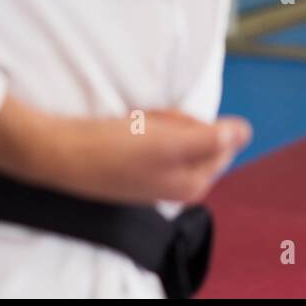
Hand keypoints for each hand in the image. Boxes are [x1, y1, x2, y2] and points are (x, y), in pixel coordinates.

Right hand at [55, 109, 251, 205]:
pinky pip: (154, 132)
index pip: (222, 139)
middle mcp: (180, 184)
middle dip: (176, 121)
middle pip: (200, 134)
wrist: (58, 151)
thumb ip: (211, 139)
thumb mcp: (168, 142)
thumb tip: (246, 132)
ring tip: (132, 124)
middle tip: (148, 124)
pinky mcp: (139, 163)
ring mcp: (158, 173)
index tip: (170, 126)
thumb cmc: (113, 148)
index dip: (196, 123)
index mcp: (194, 184)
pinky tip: (123, 126)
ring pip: (176, 130)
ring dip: (158, 120)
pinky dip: (143, 123)